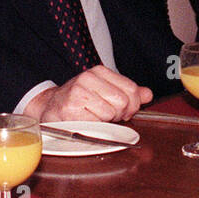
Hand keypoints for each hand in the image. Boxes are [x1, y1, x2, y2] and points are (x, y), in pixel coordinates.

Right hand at [23, 66, 151, 122]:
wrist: (50, 107)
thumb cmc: (79, 101)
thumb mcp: (105, 91)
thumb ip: (129, 93)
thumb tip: (148, 94)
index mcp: (100, 71)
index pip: (131, 89)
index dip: (132, 105)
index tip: (123, 110)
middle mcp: (88, 77)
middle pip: (123, 101)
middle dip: (119, 114)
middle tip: (106, 115)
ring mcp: (78, 91)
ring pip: (111, 113)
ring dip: (105, 121)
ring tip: (94, 117)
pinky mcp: (71, 107)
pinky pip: (97, 122)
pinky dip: (94, 126)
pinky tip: (85, 120)